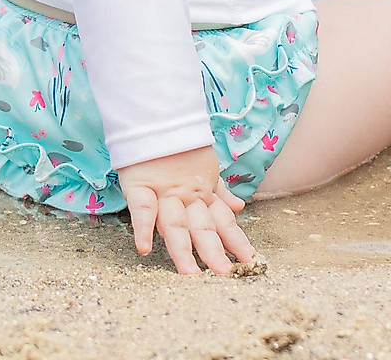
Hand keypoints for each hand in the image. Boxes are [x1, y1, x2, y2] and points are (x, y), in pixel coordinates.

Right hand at [117, 145, 256, 274]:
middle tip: (225, 273)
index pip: (222, 220)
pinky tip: (143, 248)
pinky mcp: (140, 185)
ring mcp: (164, 191)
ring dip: (182, 248)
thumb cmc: (177, 145)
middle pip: (201, 227)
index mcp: (201, 192)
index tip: (250, 259)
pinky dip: (143, 227)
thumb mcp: (203, 167)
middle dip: (213, 251)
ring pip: (175, 223)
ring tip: (190, 273)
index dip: (235, 239)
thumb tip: (240, 208)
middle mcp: (185, 196)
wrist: (155, 117)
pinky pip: (142, 208)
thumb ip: (219, 191)